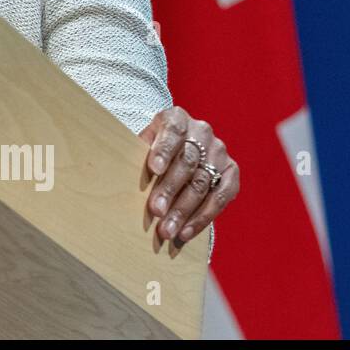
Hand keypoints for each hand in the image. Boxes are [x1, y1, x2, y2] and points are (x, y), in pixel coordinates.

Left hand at [138, 105, 239, 248]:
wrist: (176, 148)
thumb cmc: (150, 148)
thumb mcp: (141, 144)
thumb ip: (136, 155)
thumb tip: (118, 178)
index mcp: (176, 117)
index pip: (172, 132)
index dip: (164, 150)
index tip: (154, 169)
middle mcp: (202, 131)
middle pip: (187, 162)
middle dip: (170, 189)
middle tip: (155, 211)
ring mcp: (219, 152)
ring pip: (202, 183)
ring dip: (184, 210)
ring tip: (167, 230)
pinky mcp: (231, 172)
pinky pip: (220, 197)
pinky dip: (203, 217)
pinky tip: (186, 232)